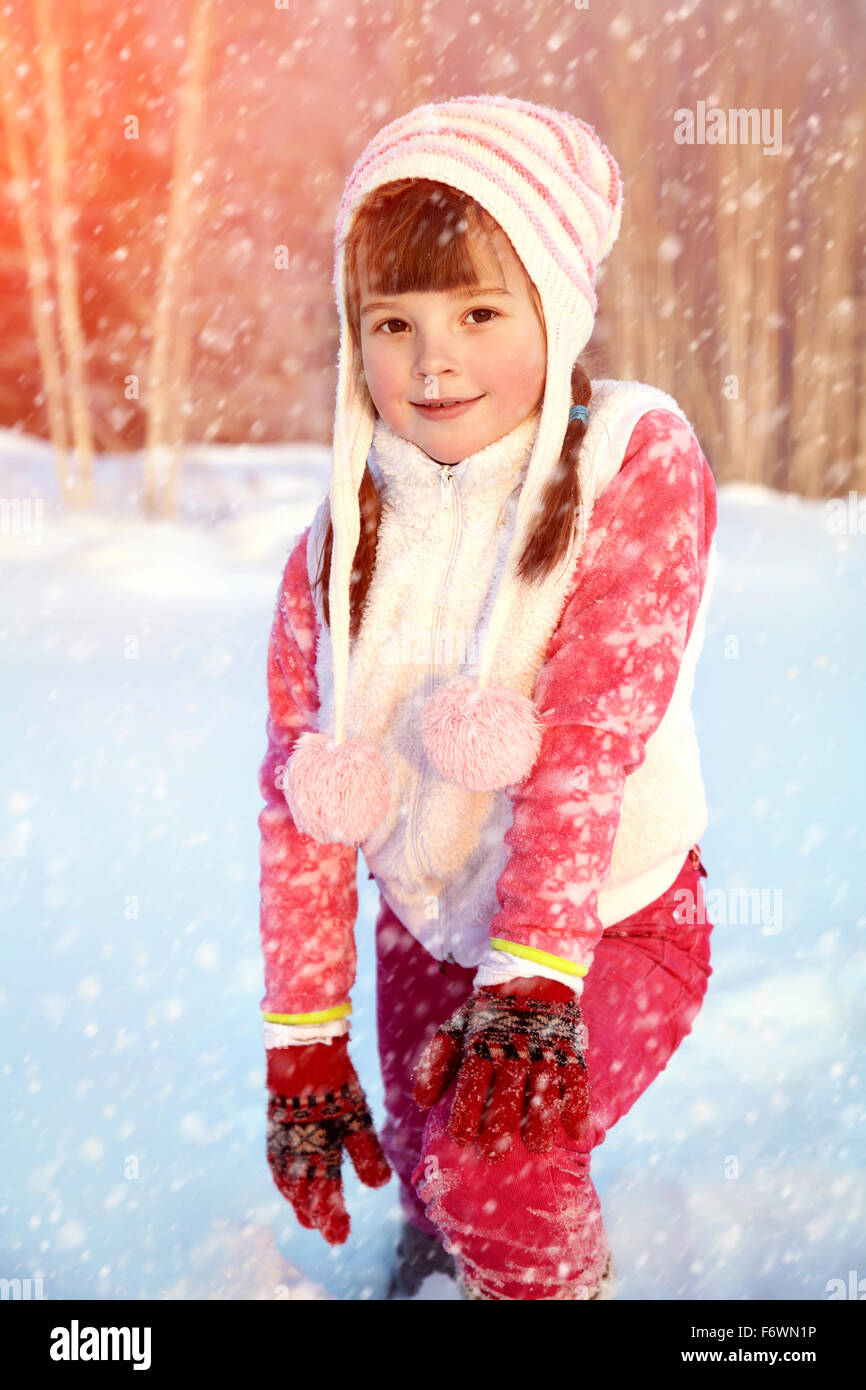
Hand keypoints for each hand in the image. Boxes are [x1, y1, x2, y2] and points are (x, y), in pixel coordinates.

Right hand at [266, 1036, 390, 1243]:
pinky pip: (277, 1169)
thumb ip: (367, 1155)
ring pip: (288, 1186)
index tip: (340, 1239)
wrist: (300, 1055)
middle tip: (328, 1233)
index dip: (333, 1220)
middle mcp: (296, 1158)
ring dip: (298, 1204)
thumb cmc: (335, 1086)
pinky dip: (285, 1184)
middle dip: (316, 1217)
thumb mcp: (358, 1119)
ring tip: (307, 1218)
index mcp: (318, 1157)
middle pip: (304, 1198)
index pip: (325, 1200)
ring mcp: (281, 1146)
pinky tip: (288, 1185)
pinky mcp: (273, 1132)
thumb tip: (379, 1187)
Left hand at [411, 976, 590, 1163]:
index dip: (465, 1113)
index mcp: (482, 1045)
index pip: (472, 1083)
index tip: (461, 1139)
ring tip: (537, 1147)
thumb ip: (437, 1064)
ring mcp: (544, 1050)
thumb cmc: (488, 1012)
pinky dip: (578, 1105)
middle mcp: (513, 1050)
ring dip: (541, 1120)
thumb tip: (421, 1104)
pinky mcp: (570, 1049)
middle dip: (499, 1125)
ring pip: (543, 1089)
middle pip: (506, 1091)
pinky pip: (577, 1080)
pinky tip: (576, 1132)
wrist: (530, 972)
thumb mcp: (456, 1028)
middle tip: (493, 1153)